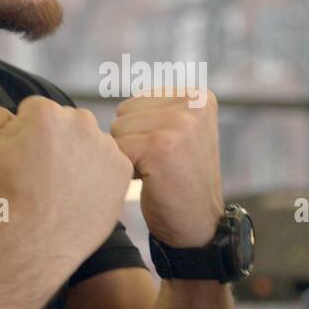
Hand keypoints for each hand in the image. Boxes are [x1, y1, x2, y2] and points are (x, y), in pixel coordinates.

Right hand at [0, 96, 133, 266]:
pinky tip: (79, 192)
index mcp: (47, 113)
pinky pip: (107, 162)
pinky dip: (97, 174)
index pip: (35, 110)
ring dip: (78, 155)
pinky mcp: (122, 169)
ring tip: (61, 186)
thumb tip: (13, 114)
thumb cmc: (5, 199)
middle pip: (66, 122)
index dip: (26, 133)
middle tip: (43, 173)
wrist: (34, 242)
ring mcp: (106, 146)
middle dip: (55, 140)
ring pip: (88, 141)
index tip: (24, 156)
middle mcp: (81, 122)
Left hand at [109, 88, 224, 247]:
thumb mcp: (179, 133)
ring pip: (118, 130)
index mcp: (199, 96)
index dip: (141, 134)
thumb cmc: (179, 182)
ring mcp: (180, 124)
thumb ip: (157, 109)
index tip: (168, 154)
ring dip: (129, 156)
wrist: (197, 226)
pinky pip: (118, 149)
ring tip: (157, 172)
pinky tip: (152, 181)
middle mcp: (194, 103)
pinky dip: (126, 170)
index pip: (136, 102)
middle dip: (133, 143)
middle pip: (125, 113)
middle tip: (161, 166)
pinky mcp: (162, 146)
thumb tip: (109, 83)